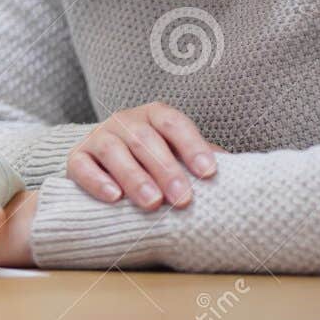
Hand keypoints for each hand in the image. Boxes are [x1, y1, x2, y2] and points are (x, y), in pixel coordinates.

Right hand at [67, 102, 221, 209]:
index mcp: (154, 116)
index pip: (173, 123)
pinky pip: (81, 166)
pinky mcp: (76, 158)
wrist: (105, 166)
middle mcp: (125, 121)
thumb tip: (243, 174)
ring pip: (114, 150)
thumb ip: (202, 161)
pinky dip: (97, 181)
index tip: (209, 173)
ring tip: (152, 203)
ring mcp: (98, 137)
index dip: (192, 145)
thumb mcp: (179, 157)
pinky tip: (114, 198)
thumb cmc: (154, 165)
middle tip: (183, 199)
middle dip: (165, 169)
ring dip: (135, 176)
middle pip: (144, 139)